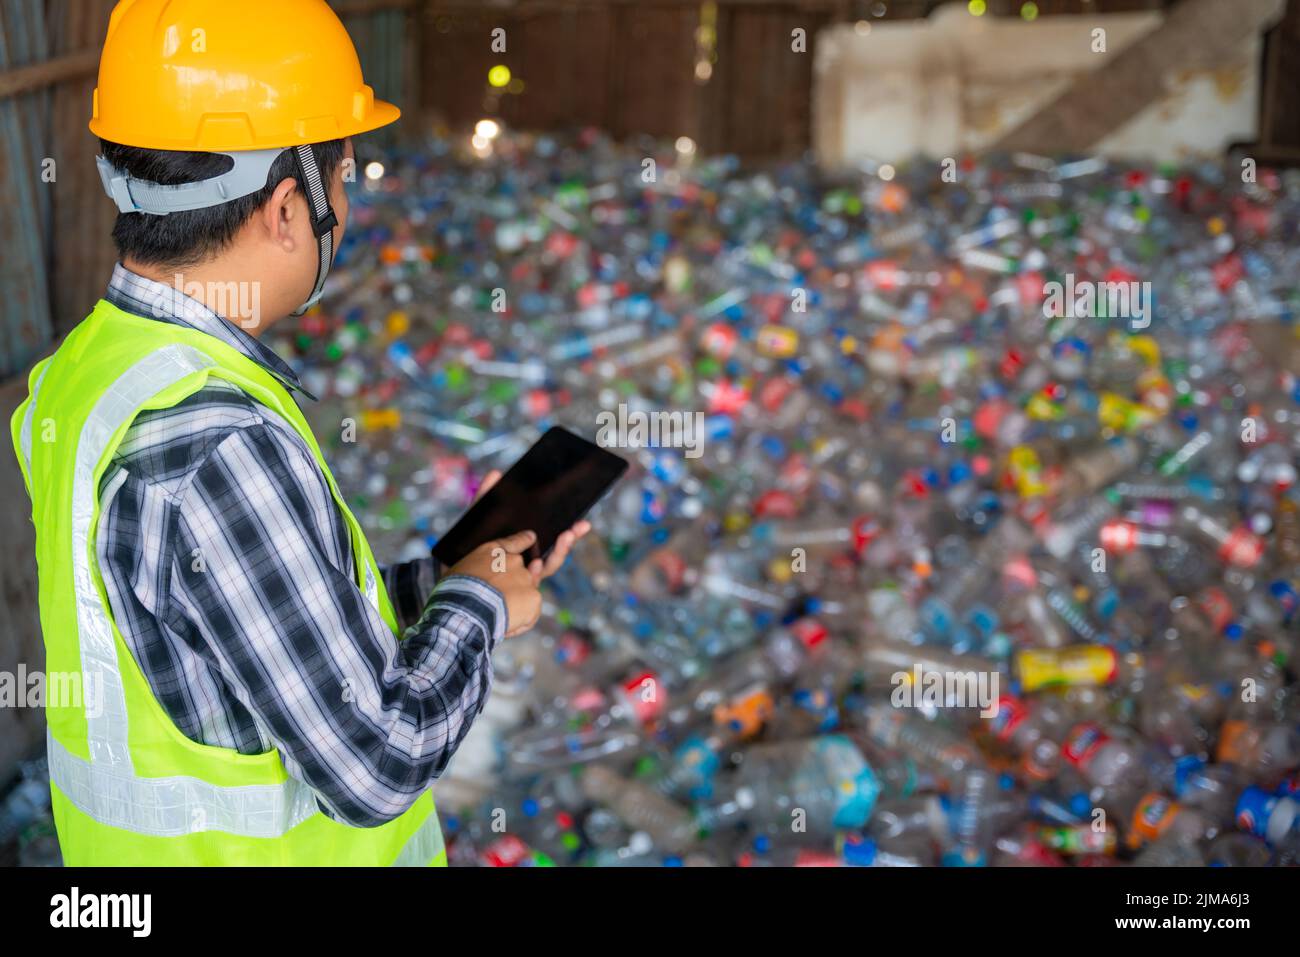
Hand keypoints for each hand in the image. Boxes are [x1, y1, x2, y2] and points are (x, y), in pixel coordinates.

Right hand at [448, 529, 541, 638]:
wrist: (465, 610)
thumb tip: (476, 579)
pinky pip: (530, 614)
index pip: (513, 542)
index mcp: (493, 551)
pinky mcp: (534, 597)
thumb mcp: (456, 571)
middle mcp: (513, 560)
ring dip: (515, 607)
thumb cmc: (453, 593)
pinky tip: (504, 628)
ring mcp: (525, 578)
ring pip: (525, 595)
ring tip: (495, 619)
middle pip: (520, 574)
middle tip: (494, 605)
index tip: (532, 537)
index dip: (524, 540)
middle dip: (512, 588)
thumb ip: (474, 569)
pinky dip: (520, 623)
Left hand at [471, 470, 592, 581]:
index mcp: (524, 547)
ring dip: (559, 552)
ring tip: (565, 537)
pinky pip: (528, 581)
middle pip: (555, 553)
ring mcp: (521, 576)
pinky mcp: (512, 588)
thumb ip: (485, 496)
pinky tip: (537, 564)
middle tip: (581, 526)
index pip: (553, 539)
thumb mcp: (476, 518)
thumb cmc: (466, 548)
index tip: (582, 522)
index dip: (569, 532)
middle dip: (570, 539)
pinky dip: (536, 572)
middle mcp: (526, 563)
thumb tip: (495, 473)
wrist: (451, 571)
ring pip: (547, 567)